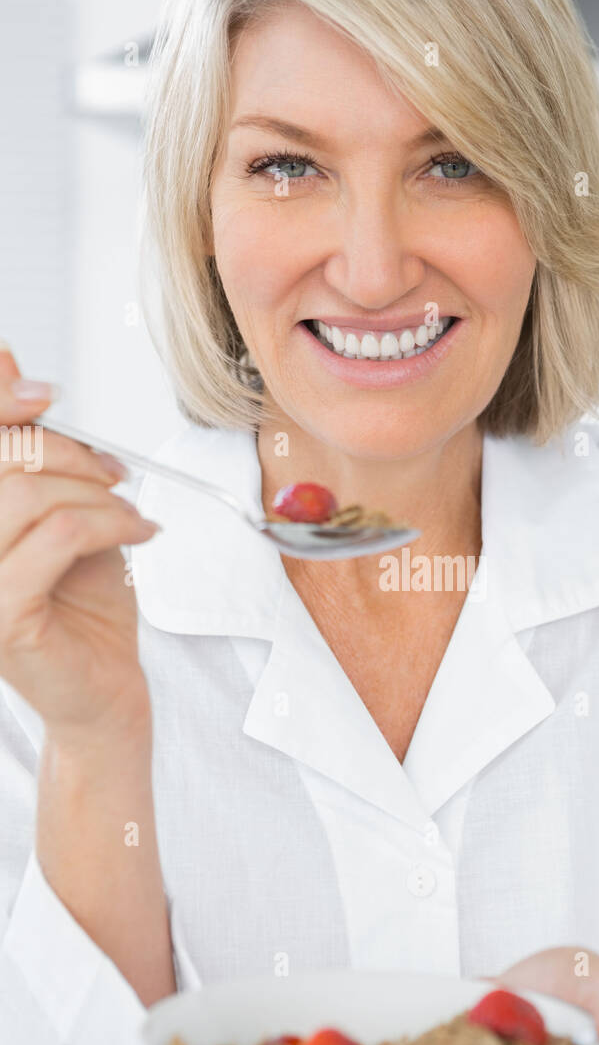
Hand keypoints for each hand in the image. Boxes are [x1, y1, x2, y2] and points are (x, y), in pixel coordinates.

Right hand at [0, 345, 158, 734]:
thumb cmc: (81, 599)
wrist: (105, 686)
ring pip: (29, 493)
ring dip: (97, 493)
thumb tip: (5, 358)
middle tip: (116, 473)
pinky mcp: (2, 616)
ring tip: (131, 514)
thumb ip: (31, 446)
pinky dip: (110, 523)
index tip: (49, 396)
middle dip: (68, 451)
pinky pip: (59, 536)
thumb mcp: (61, 507)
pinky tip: (139, 533)